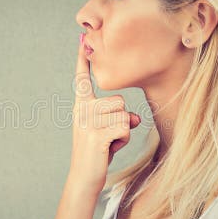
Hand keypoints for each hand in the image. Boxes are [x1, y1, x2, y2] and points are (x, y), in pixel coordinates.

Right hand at [68, 33, 141, 195]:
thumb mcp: (109, 130)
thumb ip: (120, 117)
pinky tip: (110, 149)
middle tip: (108, 136)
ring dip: (123, 131)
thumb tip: (136, 117)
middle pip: (118, 101)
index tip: (82, 40)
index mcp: (81, 107)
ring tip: (109, 142)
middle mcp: (82, 111)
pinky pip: (125, 127)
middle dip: (122, 119)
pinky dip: (124, 140)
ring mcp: (88, 123)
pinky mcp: (97, 135)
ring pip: (124, 114)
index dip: (83, 61)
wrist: (84, 178)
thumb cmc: (98, 152)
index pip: (82, 80)